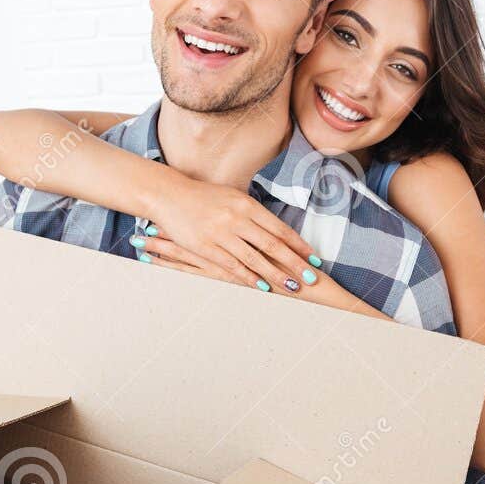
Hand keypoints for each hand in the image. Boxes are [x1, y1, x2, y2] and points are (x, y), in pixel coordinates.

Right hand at [142, 171, 322, 291]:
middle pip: (273, 245)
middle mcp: (237, 219)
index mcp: (247, 205)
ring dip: (276, 275)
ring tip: (293, 287)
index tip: (314, 258)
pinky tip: (263, 287)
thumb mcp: (233, 197)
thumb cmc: (204, 197)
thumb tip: (276, 230)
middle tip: (312, 277)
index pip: (280, 228)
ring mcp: (222, 234)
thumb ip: (253, 213)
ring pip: (256, 259)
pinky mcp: (207, 247)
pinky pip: (233, 266)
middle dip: (295, 263)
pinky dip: (250, 278)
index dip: (299, 245)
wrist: (170, 196)